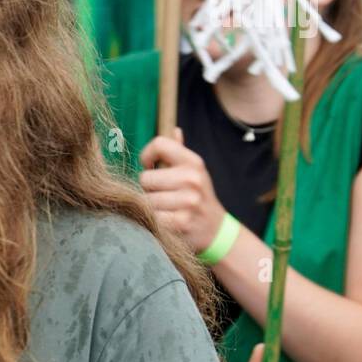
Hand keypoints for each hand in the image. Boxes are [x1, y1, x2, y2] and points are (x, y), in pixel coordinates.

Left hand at [138, 129, 225, 252]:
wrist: (216, 231)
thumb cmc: (197, 197)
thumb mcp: (194, 172)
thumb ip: (179, 152)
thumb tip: (174, 130)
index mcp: (193, 162)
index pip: (159, 144)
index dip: (146, 155)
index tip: (149, 166)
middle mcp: (192, 179)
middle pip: (145, 178)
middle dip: (149, 188)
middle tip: (163, 195)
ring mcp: (188, 201)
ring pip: (145, 200)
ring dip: (151, 207)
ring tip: (167, 209)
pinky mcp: (181, 222)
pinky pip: (150, 217)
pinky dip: (153, 222)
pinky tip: (167, 222)